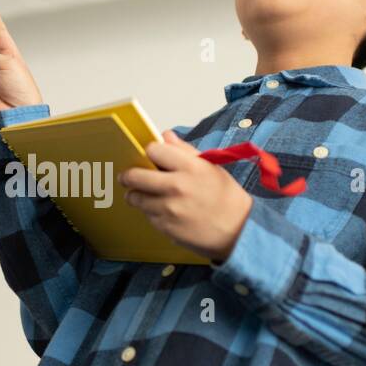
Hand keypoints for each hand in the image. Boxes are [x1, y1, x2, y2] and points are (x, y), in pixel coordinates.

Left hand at [119, 130, 253, 262]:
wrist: (238, 230)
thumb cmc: (226, 197)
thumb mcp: (210, 167)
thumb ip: (184, 151)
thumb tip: (165, 135)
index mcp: (190, 167)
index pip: (153, 150)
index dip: (150, 152)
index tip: (151, 157)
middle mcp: (177, 187)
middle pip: (135, 176)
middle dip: (128, 176)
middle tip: (127, 178)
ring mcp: (170, 209)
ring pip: (136, 198)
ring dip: (136, 196)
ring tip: (142, 195)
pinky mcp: (166, 228)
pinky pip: (147, 216)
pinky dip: (151, 213)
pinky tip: (163, 211)